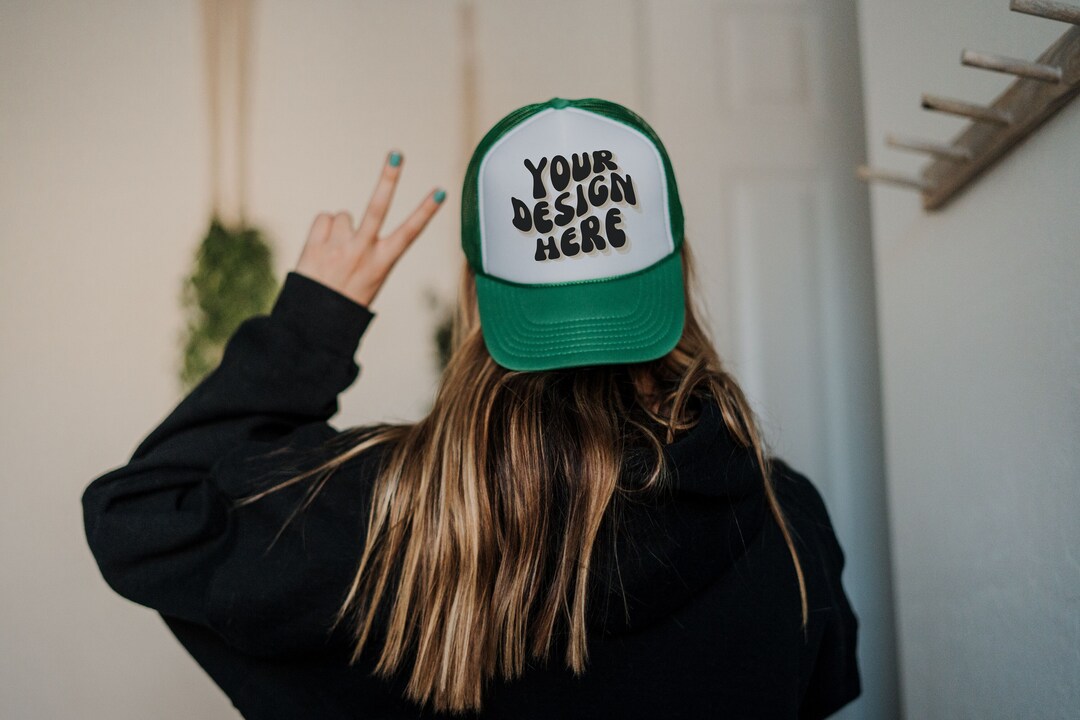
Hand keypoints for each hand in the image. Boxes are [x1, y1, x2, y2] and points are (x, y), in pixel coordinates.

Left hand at [294, 151, 445, 307]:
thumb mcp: (369, 279)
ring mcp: (337, 248)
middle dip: (389, 179)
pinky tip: (322, 249)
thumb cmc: (347, 301)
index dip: (426, 212)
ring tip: (336, 254)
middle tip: (397, 153)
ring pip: (343, 216)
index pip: (410, 233)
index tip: (441, 192)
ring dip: (340, 229)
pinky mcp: (315, 246)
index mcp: (382, 263)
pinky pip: (324, 219)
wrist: (314, 323)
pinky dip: (323, 230)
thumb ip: (364, 247)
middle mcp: (361, 252)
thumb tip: (345, 216)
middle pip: (377, 208)